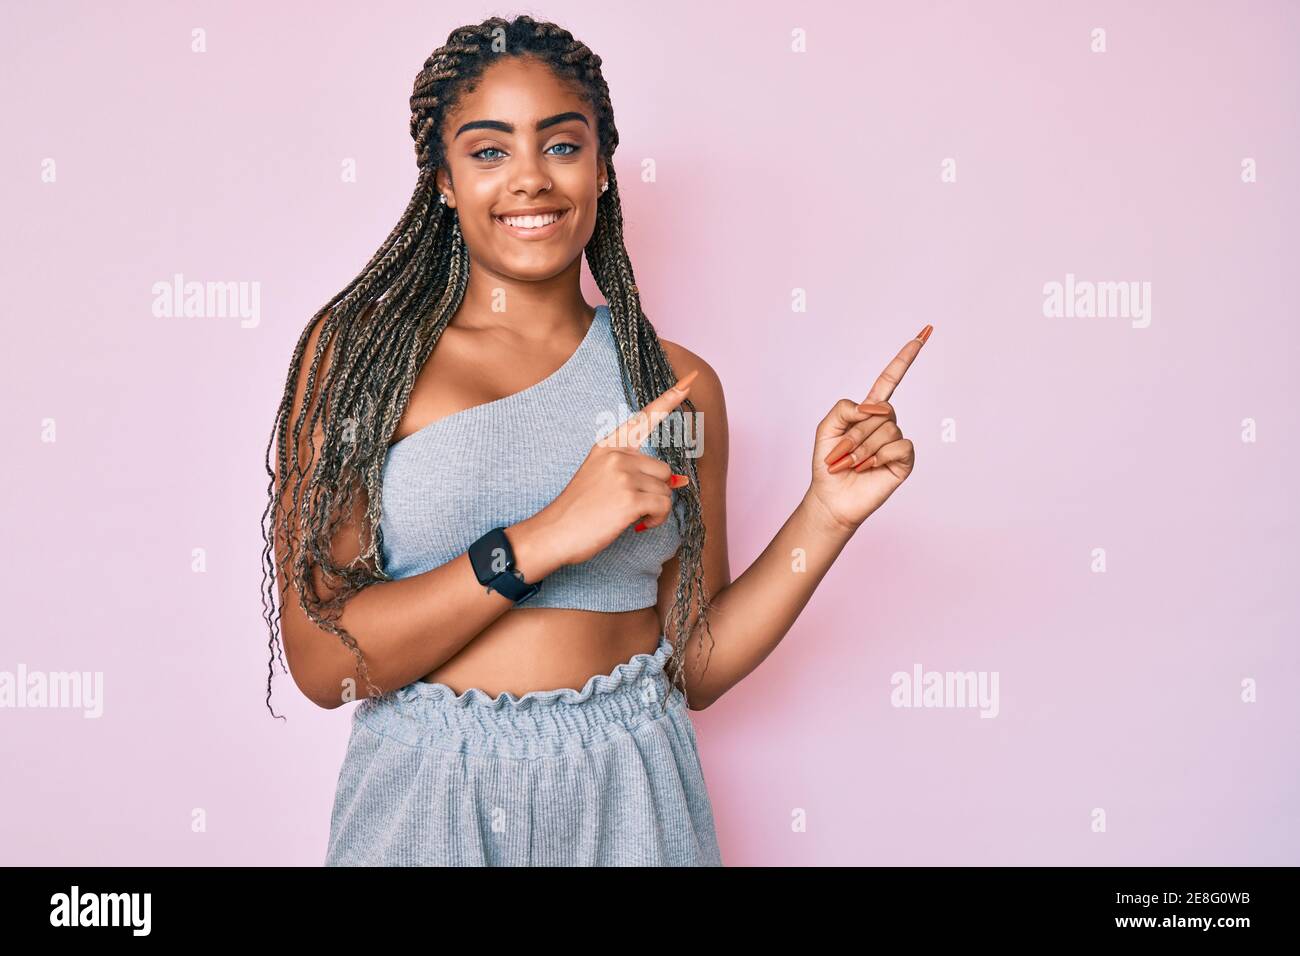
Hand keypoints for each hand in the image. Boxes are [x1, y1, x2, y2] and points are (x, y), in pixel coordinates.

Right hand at [530, 369, 697, 567]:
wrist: (555, 532)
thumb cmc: (581, 509)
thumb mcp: (604, 480)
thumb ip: (640, 474)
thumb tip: (682, 481)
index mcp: (609, 445)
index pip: (644, 418)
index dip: (670, 399)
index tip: (690, 380)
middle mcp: (617, 454)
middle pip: (664, 469)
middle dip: (655, 492)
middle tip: (630, 506)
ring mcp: (623, 475)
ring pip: (666, 489)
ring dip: (655, 508)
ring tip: (628, 516)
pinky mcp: (630, 498)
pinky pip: (663, 506)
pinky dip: (656, 520)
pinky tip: (637, 524)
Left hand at [806, 325, 930, 531]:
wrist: (832, 497)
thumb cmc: (828, 463)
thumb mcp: (827, 427)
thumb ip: (845, 407)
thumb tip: (873, 407)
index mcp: (869, 411)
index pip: (890, 379)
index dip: (905, 357)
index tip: (924, 333)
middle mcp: (886, 423)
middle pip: (879, 411)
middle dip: (855, 433)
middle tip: (840, 454)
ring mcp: (897, 441)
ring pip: (886, 430)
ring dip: (863, 449)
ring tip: (852, 464)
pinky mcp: (904, 460)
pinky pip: (898, 446)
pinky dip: (879, 457)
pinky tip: (870, 468)